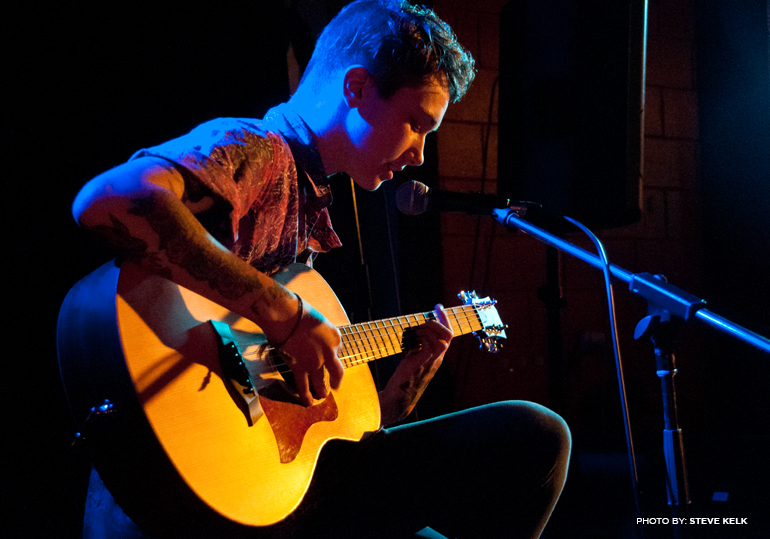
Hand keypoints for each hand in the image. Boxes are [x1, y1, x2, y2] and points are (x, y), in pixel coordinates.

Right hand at [276, 298, 343, 406]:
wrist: (285, 314)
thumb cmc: (298, 311)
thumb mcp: (318, 320)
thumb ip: (320, 334)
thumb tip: (313, 341)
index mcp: (336, 338)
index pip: (336, 352)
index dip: (329, 354)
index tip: (323, 355)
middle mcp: (330, 352)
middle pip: (336, 372)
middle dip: (335, 381)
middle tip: (334, 386)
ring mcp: (316, 362)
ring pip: (320, 381)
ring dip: (321, 391)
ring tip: (322, 396)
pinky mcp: (300, 367)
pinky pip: (304, 385)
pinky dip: (306, 396)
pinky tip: (308, 403)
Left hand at [379, 305, 452, 424]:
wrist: (399, 398)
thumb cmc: (404, 379)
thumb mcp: (413, 359)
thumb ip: (417, 347)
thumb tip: (414, 333)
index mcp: (437, 357)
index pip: (448, 335)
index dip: (444, 319)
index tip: (438, 307)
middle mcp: (437, 359)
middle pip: (448, 335)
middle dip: (438, 322)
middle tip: (424, 320)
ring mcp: (431, 362)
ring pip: (440, 339)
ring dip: (427, 330)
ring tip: (414, 332)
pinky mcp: (421, 364)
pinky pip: (428, 346)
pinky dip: (420, 338)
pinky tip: (410, 340)